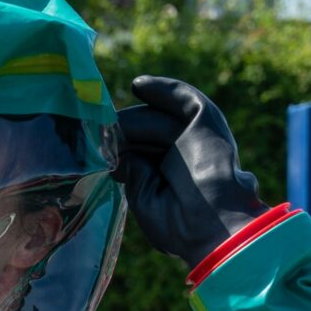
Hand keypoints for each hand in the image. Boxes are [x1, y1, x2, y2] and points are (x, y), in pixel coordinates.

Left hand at [114, 75, 264, 267]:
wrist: (213, 223)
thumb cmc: (180, 223)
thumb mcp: (145, 197)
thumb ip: (132, 171)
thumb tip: (116, 152)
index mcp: (175, 181)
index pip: (143, 155)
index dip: (122, 149)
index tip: (97, 148)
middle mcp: (187, 157)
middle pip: (148, 134)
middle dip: (124, 134)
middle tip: (98, 134)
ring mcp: (198, 139)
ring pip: (160, 118)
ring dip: (134, 120)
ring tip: (110, 122)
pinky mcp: (208, 122)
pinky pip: (183, 98)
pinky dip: (162, 89)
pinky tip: (138, 86)